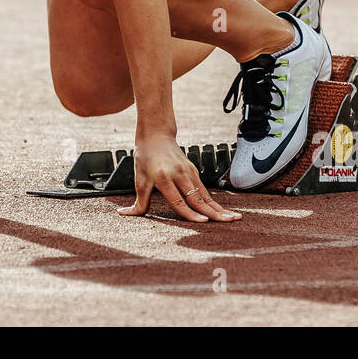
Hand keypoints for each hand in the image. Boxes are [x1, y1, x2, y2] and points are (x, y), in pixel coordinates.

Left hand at [117, 134, 240, 222]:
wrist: (156, 135)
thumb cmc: (145, 157)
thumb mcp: (139, 178)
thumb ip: (138, 201)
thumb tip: (124, 214)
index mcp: (163, 178)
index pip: (179, 201)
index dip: (190, 213)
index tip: (203, 223)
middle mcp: (179, 175)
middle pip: (197, 198)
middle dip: (213, 212)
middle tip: (228, 222)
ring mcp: (189, 172)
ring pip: (205, 194)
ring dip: (219, 208)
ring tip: (233, 218)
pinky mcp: (194, 171)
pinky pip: (204, 190)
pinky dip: (214, 201)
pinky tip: (223, 211)